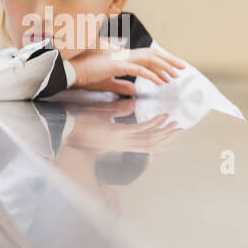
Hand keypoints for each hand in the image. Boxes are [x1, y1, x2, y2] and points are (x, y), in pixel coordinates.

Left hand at [67, 110, 181, 154]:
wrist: (65, 128)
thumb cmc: (80, 124)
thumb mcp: (101, 116)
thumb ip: (118, 111)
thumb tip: (131, 104)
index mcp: (119, 139)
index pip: (144, 140)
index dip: (159, 136)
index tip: (171, 132)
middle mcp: (122, 142)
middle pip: (150, 142)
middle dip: (167, 137)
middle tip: (181, 131)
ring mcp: (120, 140)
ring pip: (148, 139)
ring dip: (164, 133)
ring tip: (177, 127)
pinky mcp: (116, 135)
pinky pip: (138, 131)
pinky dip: (152, 125)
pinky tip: (162, 119)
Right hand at [69, 42, 185, 94]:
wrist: (70, 73)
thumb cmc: (84, 77)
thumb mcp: (106, 83)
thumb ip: (120, 84)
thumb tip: (134, 88)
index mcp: (121, 57)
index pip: (146, 57)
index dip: (160, 62)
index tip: (171, 70)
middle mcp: (123, 54)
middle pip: (152, 54)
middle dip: (169, 61)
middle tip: (182, 68)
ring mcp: (120, 58)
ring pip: (149, 59)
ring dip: (164, 66)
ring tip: (175, 75)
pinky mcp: (117, 65)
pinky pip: (139, 69)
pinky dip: (151, 74)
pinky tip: (160, 81)